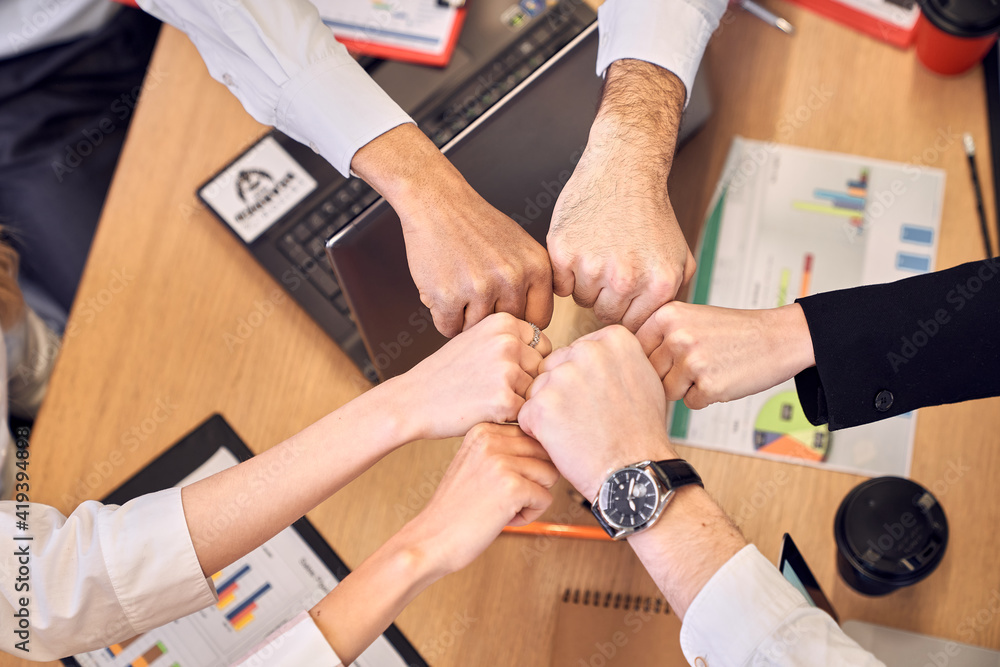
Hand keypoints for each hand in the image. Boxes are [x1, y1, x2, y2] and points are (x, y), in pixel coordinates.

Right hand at [351, 125, 553, 337]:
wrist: (437, 203)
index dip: (521, 321)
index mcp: (537, 267)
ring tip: (458, 291)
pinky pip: (448, 328)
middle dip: (490, 318)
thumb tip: (535, 326)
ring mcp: (480, 288)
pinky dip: (443, 318)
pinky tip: (443, 294)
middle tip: (475, 297)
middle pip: (506, 326)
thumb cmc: (476, 223)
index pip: (539, 320)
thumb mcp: (521, 246)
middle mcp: (513, 279)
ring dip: (464, 319)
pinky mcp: (448, 296)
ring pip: (476, 330)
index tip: (505, 313)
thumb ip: (534, 281)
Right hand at [390, 312, 551, 440]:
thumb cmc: (448, 374)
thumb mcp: (478, 339)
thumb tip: (558, 354)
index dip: (527, 365)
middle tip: (492, 391)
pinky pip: (526, 414)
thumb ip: (514, 340)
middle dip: (526, 385)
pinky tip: (486, 413)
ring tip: (487, 401)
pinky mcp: (504, 400)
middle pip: (543, 370)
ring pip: (536, 393)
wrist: (413, 400)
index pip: (543, 347)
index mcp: (504, 322)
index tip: (502, 374)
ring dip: (519, 403)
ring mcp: (506, 370)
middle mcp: (508, 341)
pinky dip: (511, 419)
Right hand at [407, 423, 558, 575]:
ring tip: (501, 506)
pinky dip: (530, 514)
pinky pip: (546, 498)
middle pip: (545, 453)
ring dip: (531, 498)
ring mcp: (501, 462)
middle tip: (503, 497)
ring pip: (550, 474)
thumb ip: (505, 447)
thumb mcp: (476, 462)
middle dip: (533, 479)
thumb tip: (548, 445)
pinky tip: (503, 518)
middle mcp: (490, 439)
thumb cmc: (456, 508)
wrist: (432, 539)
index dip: (525, 465)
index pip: (533, 437)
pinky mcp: (512, 487)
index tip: (500, 482)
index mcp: (483, 429)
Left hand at [518, 325, 675, 500]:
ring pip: (538, 388)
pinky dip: (538, 431)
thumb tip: (595, 349)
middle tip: (586, 417)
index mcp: (613, 340)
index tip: (599, 398)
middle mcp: (587, 351)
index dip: (583, 378)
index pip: (577, 350)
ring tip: (577, 431)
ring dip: (549, 409)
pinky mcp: (541, 406)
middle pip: (555, 366)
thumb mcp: (643, 378)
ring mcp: (562, 378)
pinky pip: (526, 414)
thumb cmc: (640, 432)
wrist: (635, 471)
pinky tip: (564, 442)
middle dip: (562, 391)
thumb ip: (615, 357)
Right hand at [548, 153, 694, 330]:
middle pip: (606, 315)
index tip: (626, 293)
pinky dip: (566, 271)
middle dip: (607, 296)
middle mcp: (627, 280)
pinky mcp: (564, 253)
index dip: (628, 310)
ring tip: (600, 250)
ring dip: (587, 282)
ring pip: (582, 300)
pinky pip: (560, 284)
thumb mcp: (679, 258)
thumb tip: (654, 335)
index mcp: (659, 286)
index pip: (634, 327)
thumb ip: (670, 299)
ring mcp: (593, 267)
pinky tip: (582, 246)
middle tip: (613, 264)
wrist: (624, 169)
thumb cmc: (650, 213)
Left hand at [636, 302, 815, 408]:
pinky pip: (690, 403)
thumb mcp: (690, 318)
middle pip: (650, 373)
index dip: (651, 360)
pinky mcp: (708, 385)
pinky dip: (705, 397)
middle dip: (669, 375)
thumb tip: (623, 363)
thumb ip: (658, 335)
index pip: (636, 350)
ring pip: (668, 391)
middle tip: (698, 363)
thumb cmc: (733, 330)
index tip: (669, 358)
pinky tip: (723, 378)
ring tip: (712, 368)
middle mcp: (676, 336)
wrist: (777, 337)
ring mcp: (692, 361)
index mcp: (667, 315)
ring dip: (687, 388)